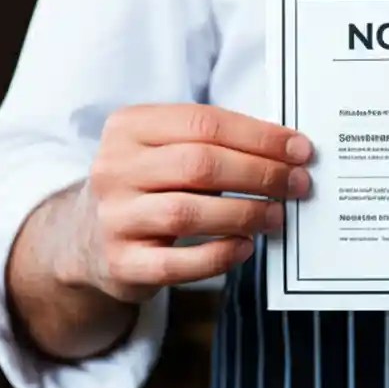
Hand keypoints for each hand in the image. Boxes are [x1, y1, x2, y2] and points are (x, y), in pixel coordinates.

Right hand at [62, 104, 313, 303]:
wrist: (88, 239)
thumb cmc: (152, 185)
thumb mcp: (168, 149)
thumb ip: (217, 143)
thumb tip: (289, 151)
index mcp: (130, 127)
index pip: (204, 123)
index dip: (259, 136)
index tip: (300, 149)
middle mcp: (114, 169)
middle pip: (200, 165)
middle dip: (260, 174)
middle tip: (298, 184)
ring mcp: (114, 218)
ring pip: (188, 212)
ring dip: (245, 214)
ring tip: (277, 215)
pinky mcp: (121, 263)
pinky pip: (177, 263)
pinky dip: (218, 256)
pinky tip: (245, 247)